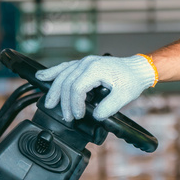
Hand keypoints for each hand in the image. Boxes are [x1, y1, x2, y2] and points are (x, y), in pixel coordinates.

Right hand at [36, 54, 156, 120]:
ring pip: (62, 74)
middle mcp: (87, 63)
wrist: (138, 69)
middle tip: (66, 117)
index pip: (76, 88)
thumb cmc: (131, 80)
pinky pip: (65, 67)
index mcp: (95, 69)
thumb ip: (109, 107)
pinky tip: (42, 76)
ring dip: (54, 89)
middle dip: (63, 101)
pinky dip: (53, 72)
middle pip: (66, 82)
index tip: (78, 116)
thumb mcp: (124, 96)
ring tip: (49, 103)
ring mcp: (84, 62)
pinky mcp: (84, 64)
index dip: (74, 104)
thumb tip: (95, 115)